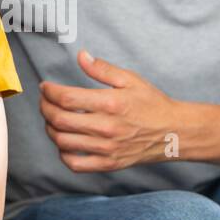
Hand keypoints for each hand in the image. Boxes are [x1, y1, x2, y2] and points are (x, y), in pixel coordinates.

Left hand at [39, 49, 180, 172]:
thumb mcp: (130, 79)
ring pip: (62, 142)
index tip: (45, 87)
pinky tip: (65, 142)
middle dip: (45, 108)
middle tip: (45, 101)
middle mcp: (106, 127)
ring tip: (53, 120)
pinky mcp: (108, 164)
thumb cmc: (152, 104)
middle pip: (59, 120)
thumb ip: (102, 68)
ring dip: (50, 129)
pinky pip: (75, 164)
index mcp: (110, 103)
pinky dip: (63, 154)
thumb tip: (81, 56)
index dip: (49, 92)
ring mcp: (106, 148)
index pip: (66, 98)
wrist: (174, 132)